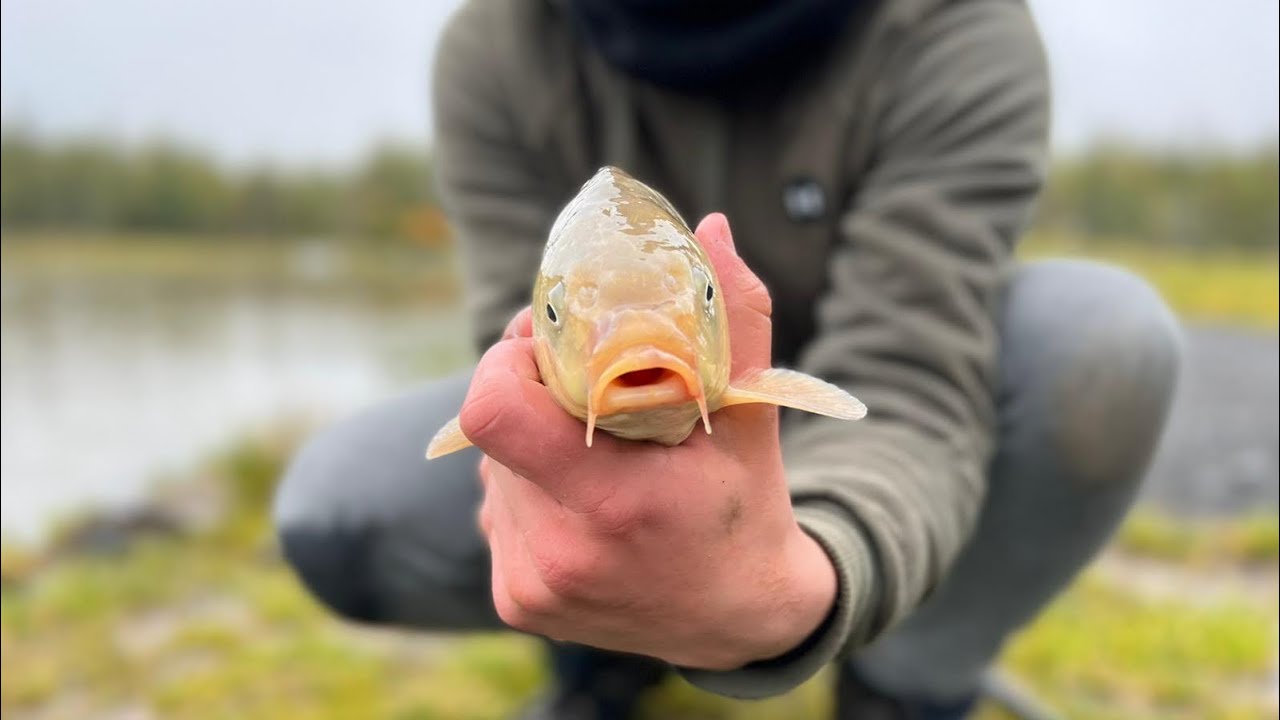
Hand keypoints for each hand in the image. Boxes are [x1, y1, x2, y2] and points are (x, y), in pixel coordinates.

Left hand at [460, 214, 836, 669]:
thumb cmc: (746, 504)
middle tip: (580, 385)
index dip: (506, 359)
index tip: (548, 345)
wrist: (740, 622)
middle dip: (527, 395)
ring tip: (591, 450)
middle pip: (493, 433)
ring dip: (527, 444)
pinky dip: (526, 491)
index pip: (492, 408)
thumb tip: (707, 225)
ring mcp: (532, 586)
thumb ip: (733, 314)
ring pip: (490, 472)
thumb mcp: (753, 411)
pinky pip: (496, 513)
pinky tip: (580, 499)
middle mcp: (559, 555)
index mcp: (613, 504)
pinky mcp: (517, 605)